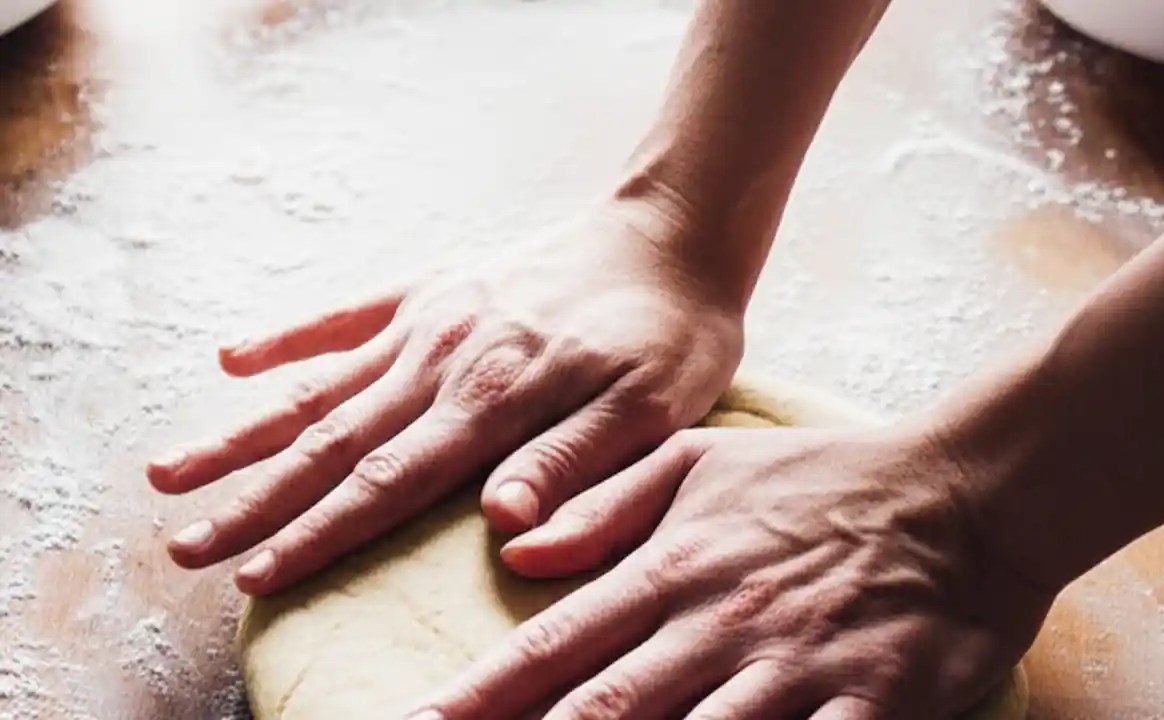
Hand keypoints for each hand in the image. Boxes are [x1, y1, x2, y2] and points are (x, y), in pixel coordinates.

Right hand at [148, 203, 744, 594]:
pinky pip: (346, 315)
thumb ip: (575, 465)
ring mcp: (431, 319)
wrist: (671, 235)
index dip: (315, 535)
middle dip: (255, 503)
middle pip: (331, 444)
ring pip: (319, 388)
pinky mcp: (434, 286)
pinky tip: (233, 361)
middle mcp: (444, 360)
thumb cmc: (670, 335)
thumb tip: (503, 526)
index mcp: (494, 402)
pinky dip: (289, 339)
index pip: (386, 485)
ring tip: (170, 471)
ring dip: (244, 435)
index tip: (251, 577)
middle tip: (182, 546)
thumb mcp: (652, 412)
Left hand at [412, 428, 1055, 718]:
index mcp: (676, 567)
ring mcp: (793, 674)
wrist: (962, 494)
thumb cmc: (823, 479)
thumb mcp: (704, 461)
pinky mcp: (866, 711)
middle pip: (603, 709)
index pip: (557, 644)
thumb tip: (515, 546)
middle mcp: (719, 625)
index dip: (482, 697)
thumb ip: (607, 503)